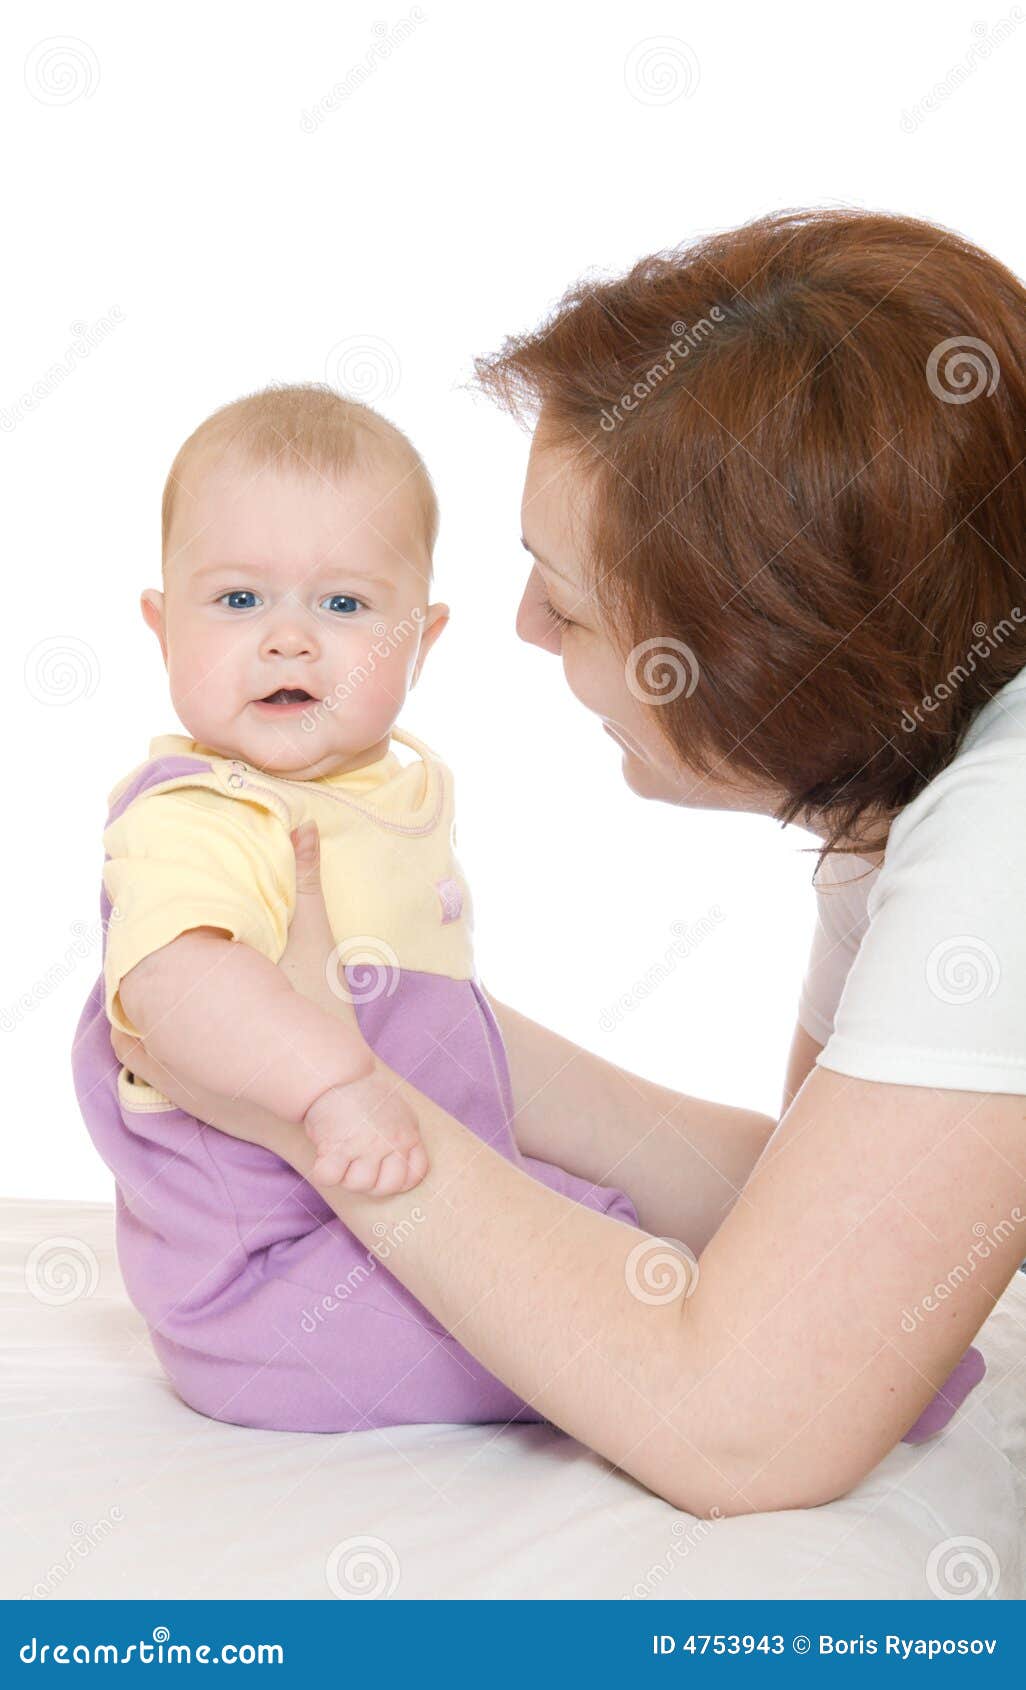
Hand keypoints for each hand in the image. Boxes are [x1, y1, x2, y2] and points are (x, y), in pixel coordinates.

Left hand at [107, 819, 383, 1156]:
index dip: (139, 928)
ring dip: (134, 996)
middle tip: (143, 935)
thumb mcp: (315, 944)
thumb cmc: (323, 1020)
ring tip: (144, 972)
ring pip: (127, 1021)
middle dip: (136, 959)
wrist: (334, 1101)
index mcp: (201, 989)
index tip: (140, 909)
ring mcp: (172, 1066)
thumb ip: (306, 884)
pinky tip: (149, 1018)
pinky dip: (137, 1032)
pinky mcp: (181, 1092)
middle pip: (131, 985)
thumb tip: (302, 825)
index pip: (147, 952)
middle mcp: (174, 1029)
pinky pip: (136, 1058)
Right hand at [304, 1072, 428, 1194]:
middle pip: (385, 1187)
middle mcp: (391, 1142)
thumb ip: (401, 1135)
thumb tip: (393, 1165)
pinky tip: (323, 1156)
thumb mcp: (398, 1110)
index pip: (414, 1175)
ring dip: (345, 1176)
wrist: (338, 1074)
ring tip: (340, 1156)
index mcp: (408, 1133)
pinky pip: (330, 1177)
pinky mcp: (338, 1146)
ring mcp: (366, 1146)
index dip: (397, 1180)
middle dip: (370, 1183)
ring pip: (358, 1185)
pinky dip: (323, 1172)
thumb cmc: (364, 1093)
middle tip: (356, 1165)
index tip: (383, 1173)